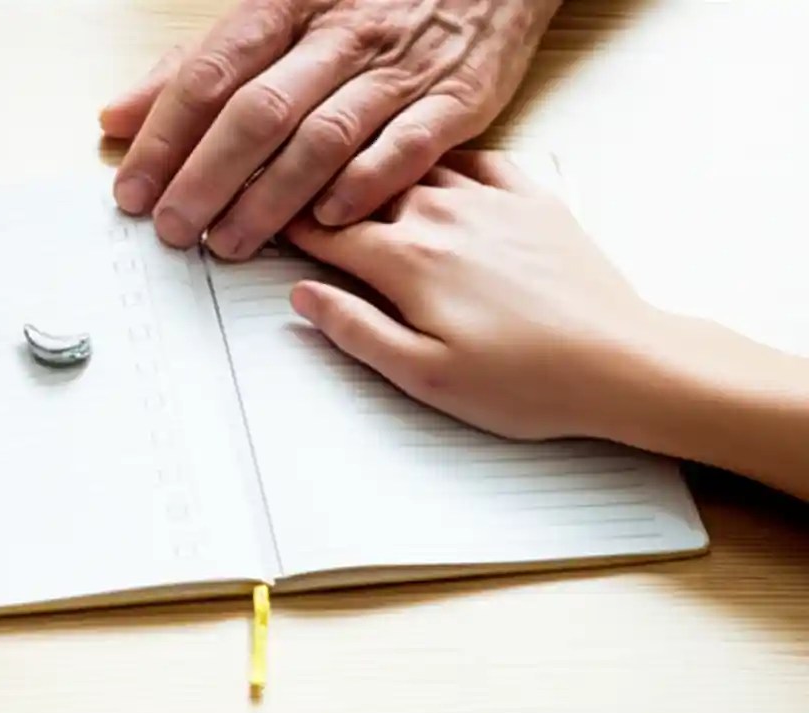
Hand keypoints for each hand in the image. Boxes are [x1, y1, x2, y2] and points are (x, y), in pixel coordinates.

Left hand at [100, 0, 560, 260]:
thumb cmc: (367, 1)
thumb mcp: (276, 15)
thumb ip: (195, 66)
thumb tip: (117, 116)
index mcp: (287, 6)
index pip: (211, 74)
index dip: (165, 137)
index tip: (132, 190)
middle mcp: (339, 36)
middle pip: (259, 111)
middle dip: (208, 176)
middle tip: (174, 228)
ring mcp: (398, 68)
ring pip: (323, 136)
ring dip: (271, 197)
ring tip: (231, 242)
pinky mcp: (455, 99)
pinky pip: (407, 146)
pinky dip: (365, 184)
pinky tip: (328, 219)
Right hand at [284, 152, 651, 440]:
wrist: (621, 362)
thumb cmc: (526, 381)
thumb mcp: (423, 376)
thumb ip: (355, 331)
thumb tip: (306, 296)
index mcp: (407, 262)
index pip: (327, 232)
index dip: (287, 225)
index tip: (264, 219)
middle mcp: (443, 218)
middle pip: (364, 192)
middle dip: (326, 194)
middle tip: (300, 194)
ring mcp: (490, 202)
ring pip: (414, 168)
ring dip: (378, 172)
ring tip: (354, 177)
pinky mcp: (532, 201)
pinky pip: (476, 159)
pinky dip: (444, 158)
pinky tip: (434, 169)